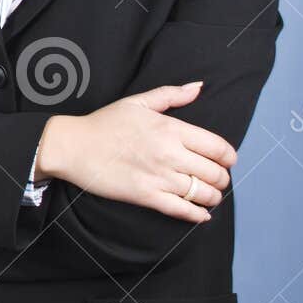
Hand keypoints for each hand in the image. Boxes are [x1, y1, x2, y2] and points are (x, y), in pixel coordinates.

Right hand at [37, 82, 234, 223]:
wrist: (73, 146)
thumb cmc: (104, 123)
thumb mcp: (137, 102)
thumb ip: (171, 94)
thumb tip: (198, 87)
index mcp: (171, 129)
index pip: (219, 147)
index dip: (229, 157)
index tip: (226, 161)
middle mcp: (170, 153)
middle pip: (215, 173)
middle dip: (222, 178)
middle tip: (216, 179)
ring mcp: (159, 176)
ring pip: (204, 193)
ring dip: (213, 197)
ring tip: (209, 195)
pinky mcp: (146, 196)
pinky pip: (183, 210)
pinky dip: (198, 215)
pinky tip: (202, 214)